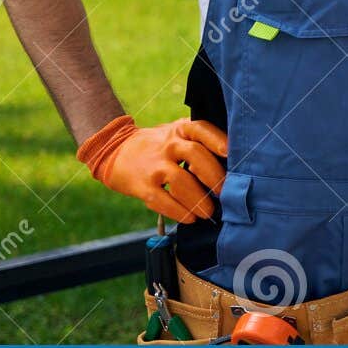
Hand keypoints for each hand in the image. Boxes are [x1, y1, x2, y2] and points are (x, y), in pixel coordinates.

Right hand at [76, 115, 227, 223]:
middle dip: (214, 176)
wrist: (115, 150)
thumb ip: (200, 145)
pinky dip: (179, 212)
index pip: (202, 129)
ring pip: (181, 181)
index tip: (231, 153)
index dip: (217, 140)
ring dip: (199, 199)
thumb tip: (232, 169)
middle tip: (225, 192)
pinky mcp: (141, 185)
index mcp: (181, 129)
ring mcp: (154, 164)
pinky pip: (162, 200)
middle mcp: (168, 144)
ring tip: (209, 211)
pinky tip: (190, 218)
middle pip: (196, 155)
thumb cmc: (160, 146)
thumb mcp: (178, 134)